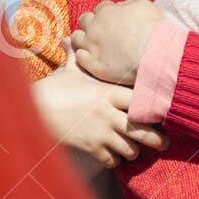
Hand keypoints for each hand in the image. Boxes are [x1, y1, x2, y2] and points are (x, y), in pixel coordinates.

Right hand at [32, 48, 168, 167]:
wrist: (35, 109)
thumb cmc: (55, 88)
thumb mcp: (69, 69)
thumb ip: (77, 56)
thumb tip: (70, 38)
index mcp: (108, 92)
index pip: (141, 101)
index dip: (154, 108)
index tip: (161, 112)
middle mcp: (109, 113)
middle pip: (143, 130)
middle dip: (156, 140)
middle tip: (163, 143)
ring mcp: (101, 132)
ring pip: (130, 149)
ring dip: (133, 151)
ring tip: (134, 149)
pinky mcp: (90, 148)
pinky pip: (112, 160)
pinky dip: (115, 161)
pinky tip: (113, 156)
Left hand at [71, 0, 163, 86]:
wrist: (154, 54)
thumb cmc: (152, 28)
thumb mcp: (143, 5)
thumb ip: (127, 4)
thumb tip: (120, 7)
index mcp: (107, 12)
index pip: (100, 8)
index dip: (107, 13)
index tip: (114, 20)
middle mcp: (95, 27)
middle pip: (84, 20)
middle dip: (91, 23)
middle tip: (101, 31)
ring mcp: (92, 46)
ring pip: (76, 38)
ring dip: (82, 39)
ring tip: (92, 45)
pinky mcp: (93, 65)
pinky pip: (79, 58)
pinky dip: (83, 56)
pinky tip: (92, 58)